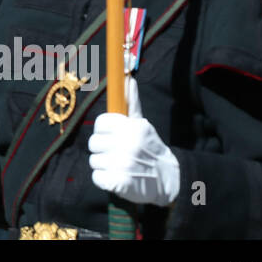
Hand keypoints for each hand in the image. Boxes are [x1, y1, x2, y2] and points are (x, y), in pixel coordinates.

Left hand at [88, 77, 179, 205]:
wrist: (168, 179)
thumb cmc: (150, 148)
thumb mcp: (142, 125)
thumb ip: (132, 103)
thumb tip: (128, 78)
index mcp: (130, 128)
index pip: (100, 124)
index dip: (103, 131)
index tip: (112, 137)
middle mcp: (126, 145)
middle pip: (93, 143)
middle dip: (102, 149)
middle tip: (116, 153)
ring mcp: (122, 164)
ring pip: (94, 161)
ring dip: (103, 165)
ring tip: (118, 166)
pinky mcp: (118, 183)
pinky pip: (96, 177)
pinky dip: (103, 180)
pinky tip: (116, 177)